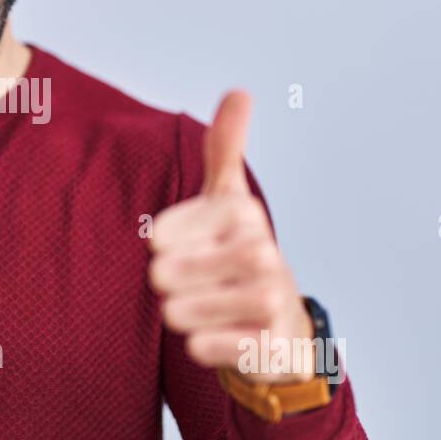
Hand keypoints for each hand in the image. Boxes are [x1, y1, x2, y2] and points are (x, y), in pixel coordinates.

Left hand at [148, 90, 315, 383]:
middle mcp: (263, 252)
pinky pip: (203, 348)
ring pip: (180, 313)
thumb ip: (225, 148)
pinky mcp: (268, 346)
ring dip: (181, 314)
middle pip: (165, 275)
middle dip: (168, 285)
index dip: (162, 248)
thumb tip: (240, 91)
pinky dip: (201, 346)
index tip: (183, 247)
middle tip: (192, 284)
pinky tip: (219, 337)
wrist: (282, 325)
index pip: (159, 236)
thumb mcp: (229, 199)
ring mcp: (269, 300)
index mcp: (242, 213)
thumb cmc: (238, 254)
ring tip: (203, 308)